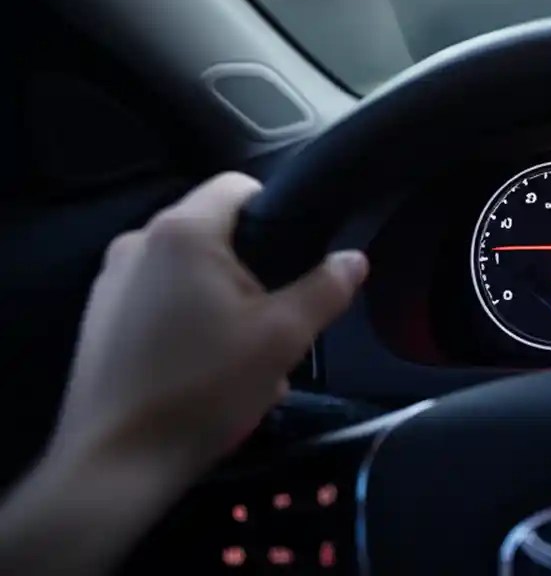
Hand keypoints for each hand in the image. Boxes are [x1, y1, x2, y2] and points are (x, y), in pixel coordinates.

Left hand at [51, 173, 367, 485]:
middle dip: (252, 270)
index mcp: (183, 232)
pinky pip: (158, 298)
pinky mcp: (97, 317)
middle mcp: (138, 241)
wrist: (118, 462)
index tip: (298, 262)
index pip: (240, 186)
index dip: (279, 213)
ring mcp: (110, 280)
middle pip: (216, 232)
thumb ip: (325, 289)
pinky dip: (187, 320)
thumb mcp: (283, 339)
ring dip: (222, 300)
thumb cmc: (205, 388)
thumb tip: (354, 259)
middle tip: (275, 323)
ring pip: (188, 270)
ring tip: (241, 355)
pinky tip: (202, 369)